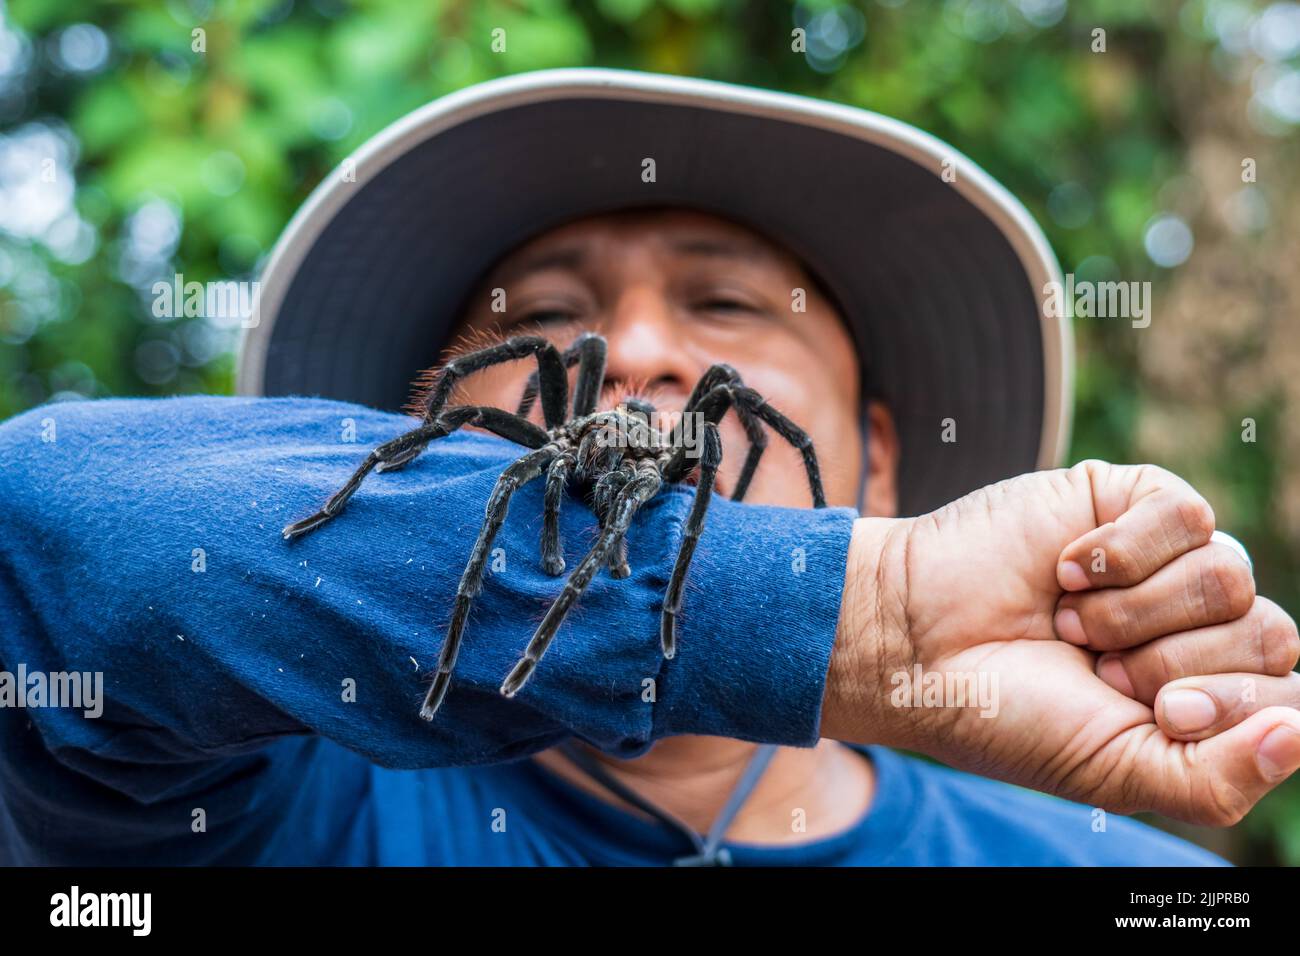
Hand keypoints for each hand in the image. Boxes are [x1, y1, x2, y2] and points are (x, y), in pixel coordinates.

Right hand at [823, 460, 1299, 825]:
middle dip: (1174, 661)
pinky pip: (1187, 516)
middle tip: (1097, 667)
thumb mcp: (1119, 772)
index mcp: (1203, 695)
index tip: (1153, 711)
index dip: (1232, 705)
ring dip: (1131, 612)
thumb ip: (1220, 778)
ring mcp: (1168, 561)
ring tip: (1068, 620)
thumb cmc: (1009, 714)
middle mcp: (1197, 627)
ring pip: (1228, 575)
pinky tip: (1065, 571)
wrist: (917, 643)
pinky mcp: (1131, 501)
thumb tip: (1298, 732)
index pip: (1289, 697)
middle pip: (1268, 634)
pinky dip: (1119, 552)